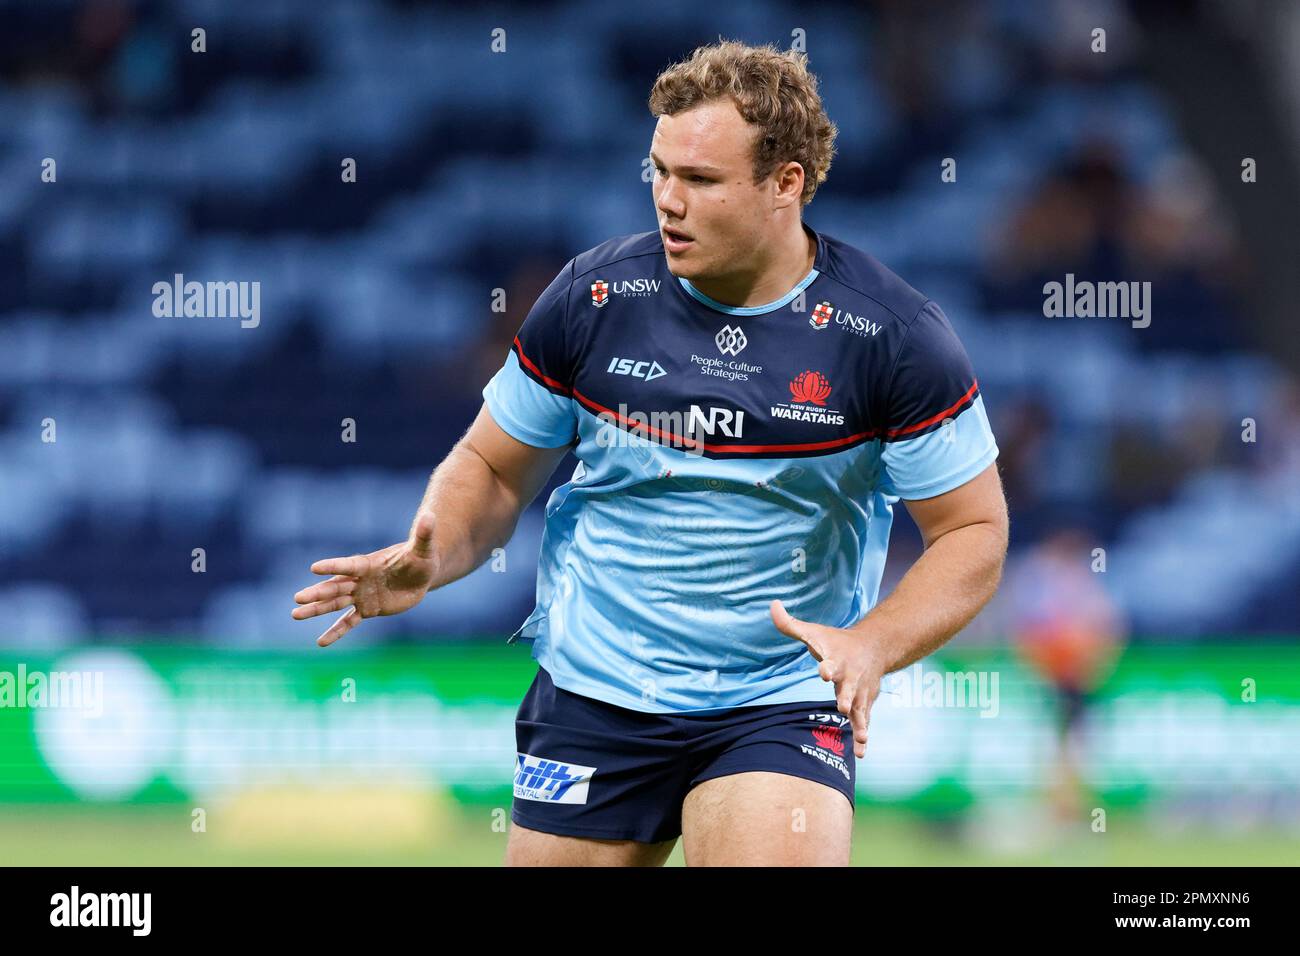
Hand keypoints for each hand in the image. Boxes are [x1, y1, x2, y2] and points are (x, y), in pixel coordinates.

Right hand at [293, 512, 438, 646]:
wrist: (419, 575)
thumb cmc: (420, 558)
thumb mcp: (424, 548)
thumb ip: (423, 534)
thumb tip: (430, 516)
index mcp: (369, 564)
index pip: (348, 565)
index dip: (333, 566)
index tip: (313, 568)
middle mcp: (360, 580)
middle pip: (335, 587)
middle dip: (318, 593)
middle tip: (298, 598)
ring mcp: (361, 595)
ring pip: (335, 604)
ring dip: (316, 609)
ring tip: (295, 615)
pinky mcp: (367, 609)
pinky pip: (349, 622)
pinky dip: (336, 632)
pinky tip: (321, 643)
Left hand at [770, 599, 887, 758]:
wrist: (875, 647)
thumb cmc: (836, 641)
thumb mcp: (814, 632)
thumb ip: (790, 624)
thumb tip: (772, 604)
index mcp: (836, 659)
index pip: (831, 662)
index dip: (827, 666)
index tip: (823, 671)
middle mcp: (851, 677)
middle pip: (849, 687)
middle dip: (847, 696)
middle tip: (843, 706)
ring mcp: (860, 692)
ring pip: (861, 709)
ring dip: (860, 723)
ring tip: (861, 738)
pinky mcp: (865, 703)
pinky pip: (864, 721)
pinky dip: (863, 735)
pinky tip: (860, 753)